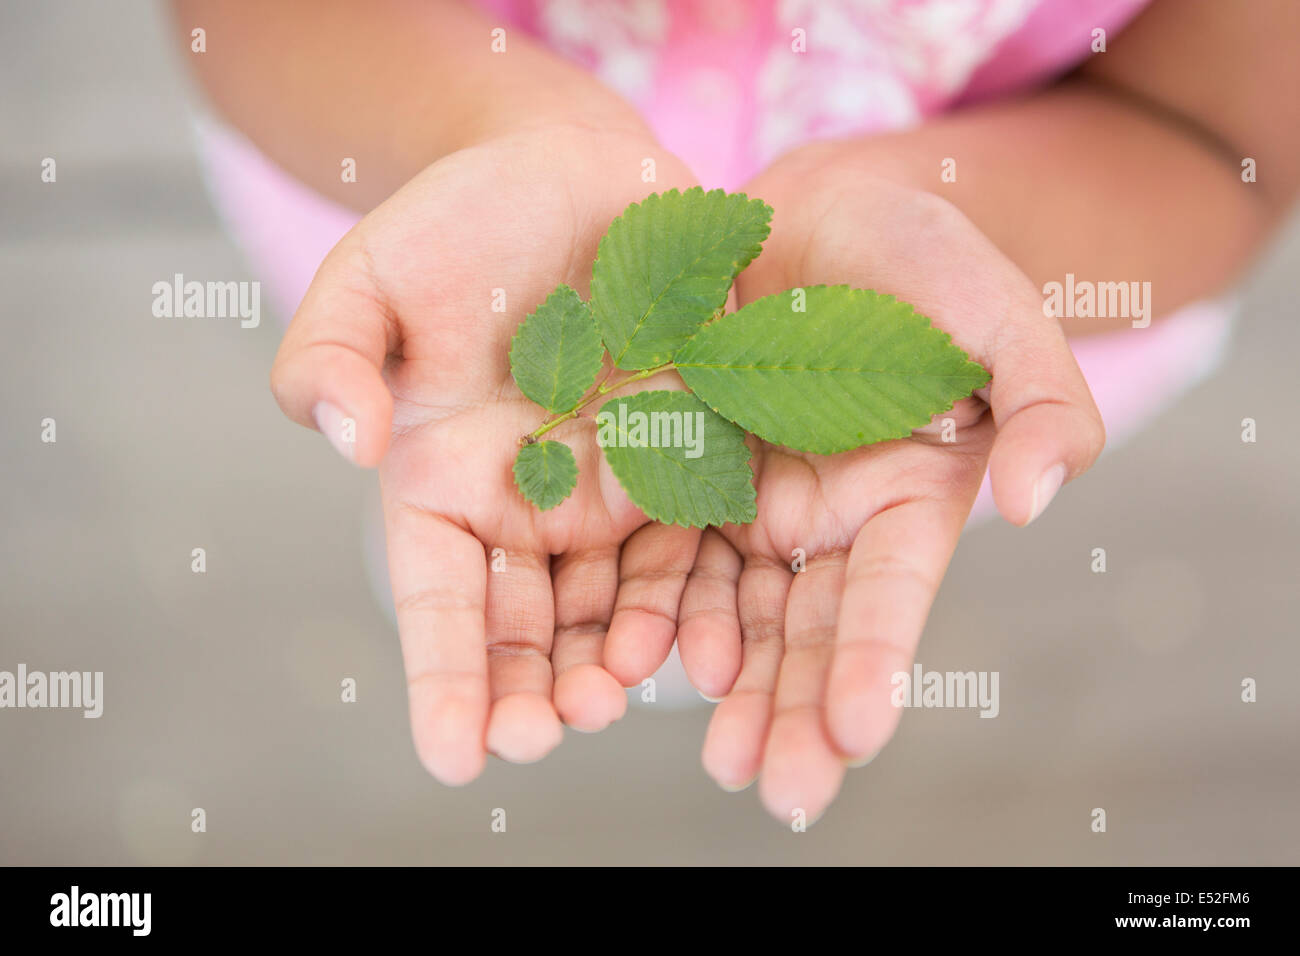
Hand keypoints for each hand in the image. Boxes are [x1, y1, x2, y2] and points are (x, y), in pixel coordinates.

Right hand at [271, 126, 702, 783]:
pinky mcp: (688, 459)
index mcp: (444, 484)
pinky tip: (697, 643)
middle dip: (533, 694)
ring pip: (612, 607)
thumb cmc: (459, 224)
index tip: (452, 757)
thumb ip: (332, 356)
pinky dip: (691, 601)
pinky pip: (694, 545)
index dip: (442, 680)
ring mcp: (612, 490)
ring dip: (613, 664)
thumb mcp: (369, 278)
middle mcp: (529, 506)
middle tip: (546, 735)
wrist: (575, 173)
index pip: (437, 601)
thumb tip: (348, 440)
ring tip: (615, 697)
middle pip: (527, 628)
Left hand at [676, 147, 1104, 821]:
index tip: (856, 733)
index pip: (893, 593)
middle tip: (780, 791)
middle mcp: (832, 521)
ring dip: (731, 690)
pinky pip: (668, 554)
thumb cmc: (914, 255)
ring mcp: (754, 505)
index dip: (876, 660)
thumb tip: (1037, 506)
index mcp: (909, 497)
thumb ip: (1038, 401)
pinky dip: (659, 611)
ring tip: (723, 762)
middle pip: (815, 630)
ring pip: (740, 613)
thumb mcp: (993, 309)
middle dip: (800, 712)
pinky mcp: (687, 479)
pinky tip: (642, 664)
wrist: (806, 211)